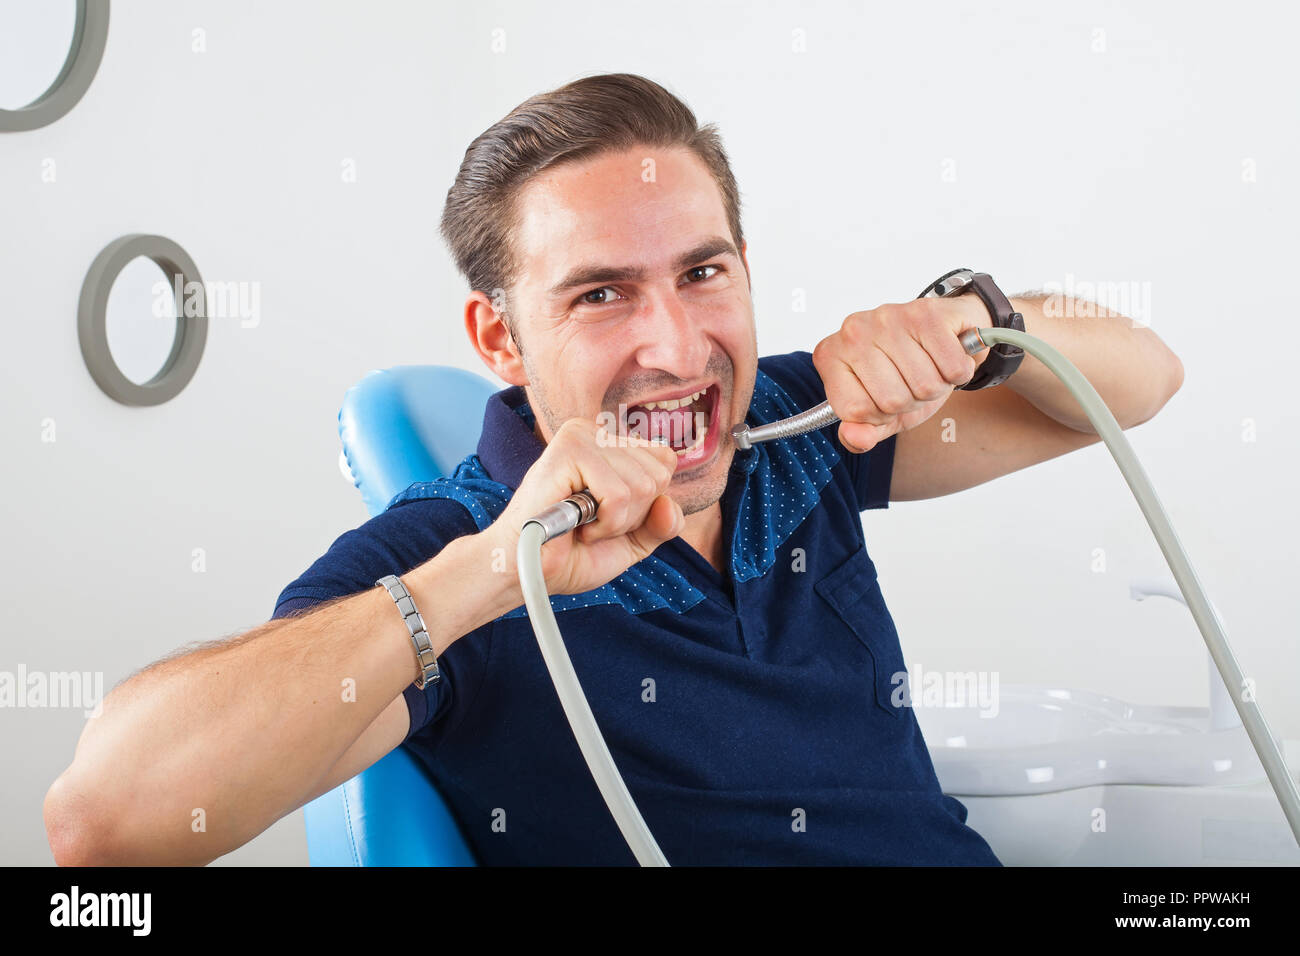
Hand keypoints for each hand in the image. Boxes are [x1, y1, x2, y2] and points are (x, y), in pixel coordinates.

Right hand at [488, 417, 684, 595]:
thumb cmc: (572, 552)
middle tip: (592, 522)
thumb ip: (662, 523)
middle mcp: (597, 431)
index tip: (608, 516)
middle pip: (658, 475)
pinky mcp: (568, 450)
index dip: (646, 504)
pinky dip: (604, 522)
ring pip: (643, 485)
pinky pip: (619, 494)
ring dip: (615, 521)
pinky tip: (575, 522)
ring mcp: (582, 436)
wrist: (531, 571)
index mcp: (611, 443)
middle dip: (632, 515)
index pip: (665, 463)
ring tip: (582, 523)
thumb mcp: (633, 540)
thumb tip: (669, 503)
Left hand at [812, 295, 989, 452]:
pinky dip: (959, 371)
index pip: (856, 411)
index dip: (880, 415)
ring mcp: (887, 318)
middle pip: (892, 400)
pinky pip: (952, 368)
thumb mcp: (878, 411)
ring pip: (924, 386)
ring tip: (931, 367)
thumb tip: (856, 438)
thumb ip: (860, 432)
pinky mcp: (925, 312)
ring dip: (937, 386)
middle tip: (914, 380)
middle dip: (912, 401)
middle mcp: (852, 332)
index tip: (885, 398)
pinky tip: (947, 356)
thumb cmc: (907, 372)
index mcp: (830, 356)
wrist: (947, 332)